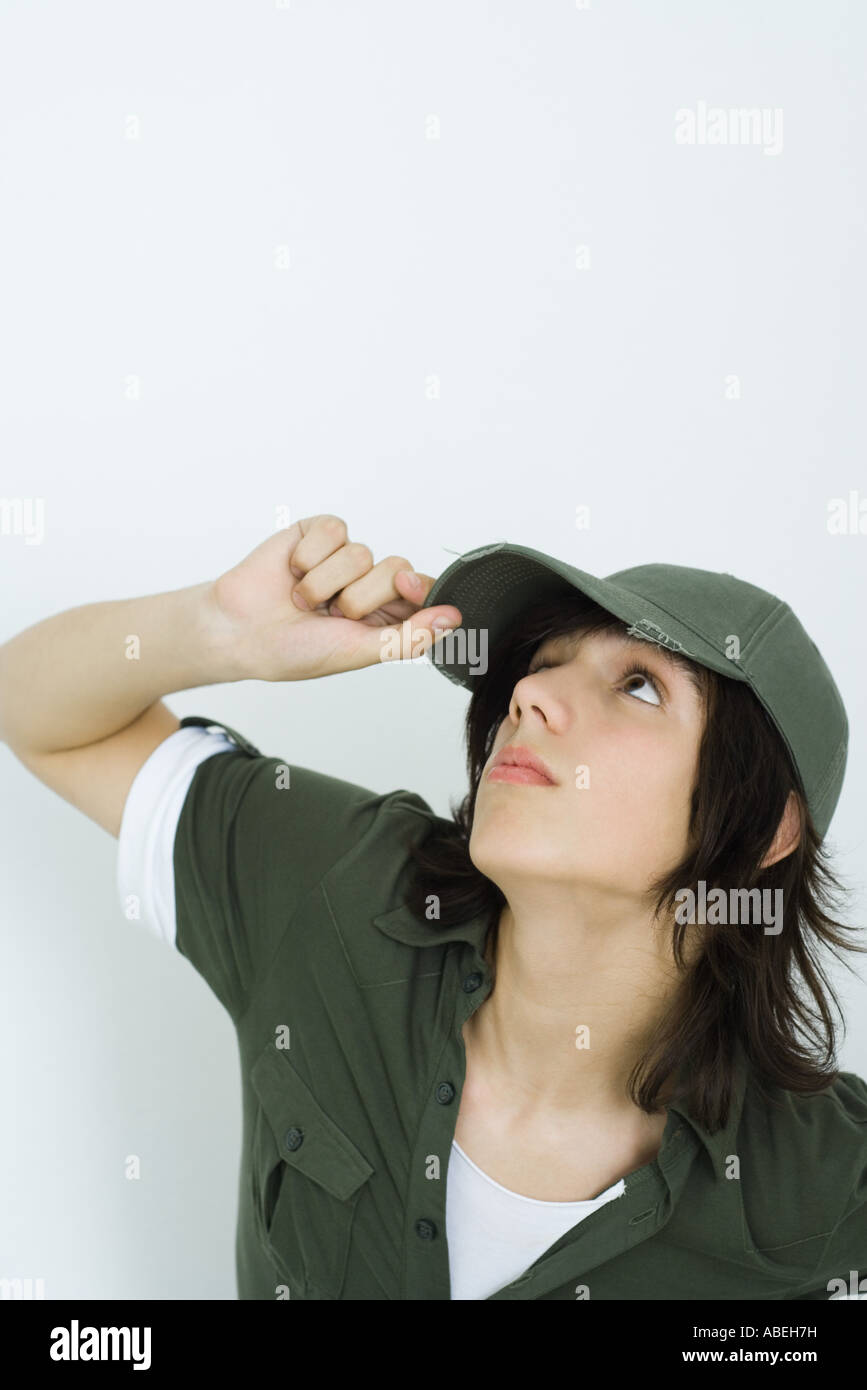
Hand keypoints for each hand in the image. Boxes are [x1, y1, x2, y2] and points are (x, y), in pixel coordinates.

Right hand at [209, 515, 461, 681]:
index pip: (424, 591)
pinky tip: (293, 572)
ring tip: (304, 600)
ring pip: (361, 552)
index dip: (420, 589)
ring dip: (325, 583)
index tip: (408, 589)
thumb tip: (453, 619)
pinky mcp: (317, 533)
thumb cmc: (294, 650)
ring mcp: (343, 557)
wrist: (239, 630)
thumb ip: (410, 637)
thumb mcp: (358, 652)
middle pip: (396, 569)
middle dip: (359, 597)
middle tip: (331, 614)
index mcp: (385, 615)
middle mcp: (369, 583)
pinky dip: (310, 556)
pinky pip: (335, 529)